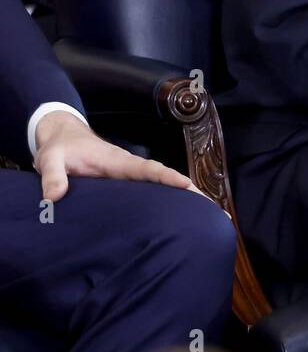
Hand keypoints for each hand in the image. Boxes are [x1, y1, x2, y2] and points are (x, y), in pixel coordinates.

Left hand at [33, 111, 210, 204]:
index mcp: (117, 161)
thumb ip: (52, 176)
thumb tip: (55, 196)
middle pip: (164, 178)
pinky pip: (152, 189)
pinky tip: (180, 213)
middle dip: (189, 190)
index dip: (167, 177)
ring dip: (184, 196)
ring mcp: (129, 174)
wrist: (63, 137)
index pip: (147, 169)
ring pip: (161, 184)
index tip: (188, 186)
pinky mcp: (126, 182)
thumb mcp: (50, 158)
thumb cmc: (59, 148)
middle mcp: (129, 167)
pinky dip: (169, 198)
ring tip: (207, 214)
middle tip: (212, 207)